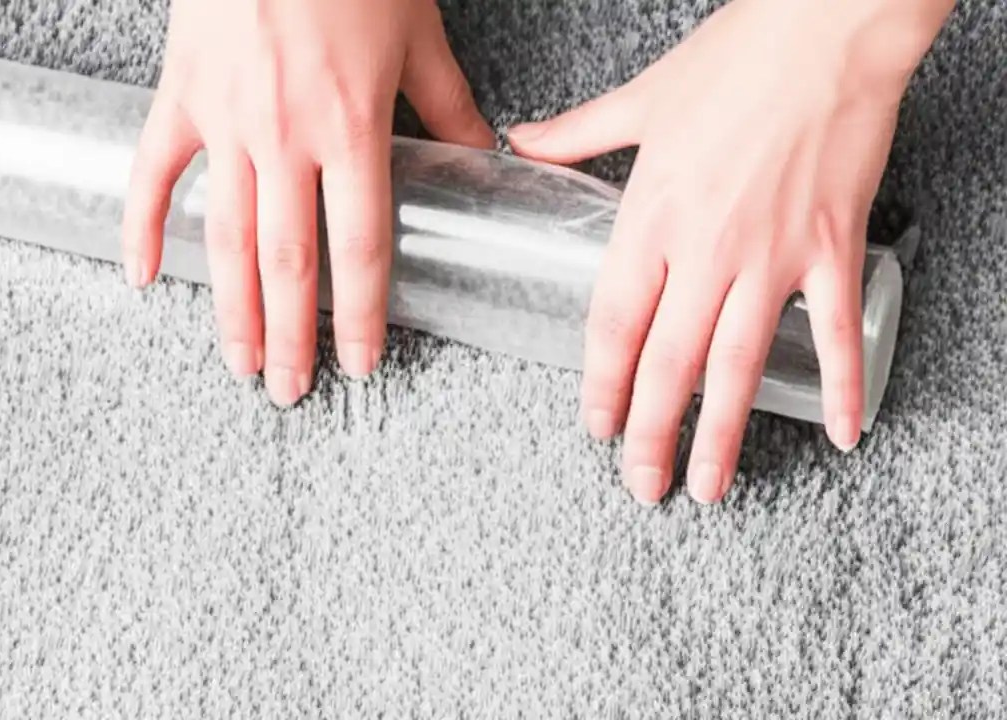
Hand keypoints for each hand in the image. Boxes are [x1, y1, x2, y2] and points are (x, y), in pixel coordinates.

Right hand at [122, 0, 494, 405]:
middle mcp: (286, 139)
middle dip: (292, 338)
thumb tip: (489, 157)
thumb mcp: (416, 32)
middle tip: (291, 393)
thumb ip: (448, 106)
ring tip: (238, 366)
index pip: (361, 247)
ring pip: (226, 238)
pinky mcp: (179, 98)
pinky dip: (142, 226)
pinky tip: (140, 279)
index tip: (362, 365)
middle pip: (289, 263)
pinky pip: (153, 174)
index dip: (363, 315)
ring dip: (231, 310)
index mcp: (352, 128)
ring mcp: (224, 122)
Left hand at [508, 0, 951, 503]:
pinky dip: (839, 385)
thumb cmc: (735, 59)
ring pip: (738, 364)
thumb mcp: (640, 102)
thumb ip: (573, 134)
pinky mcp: (832, 249)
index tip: (596, 427)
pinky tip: (840, 433)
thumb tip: (520, 139)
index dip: (602, 384)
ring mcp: (773, 255)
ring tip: (706, 488)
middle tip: (640, 487)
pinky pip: (833, 332)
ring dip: (722, 434)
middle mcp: (706, 249)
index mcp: (651, 217)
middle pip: (668, 363)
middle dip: (650, 435)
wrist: (825, 30)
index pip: (614, 323)